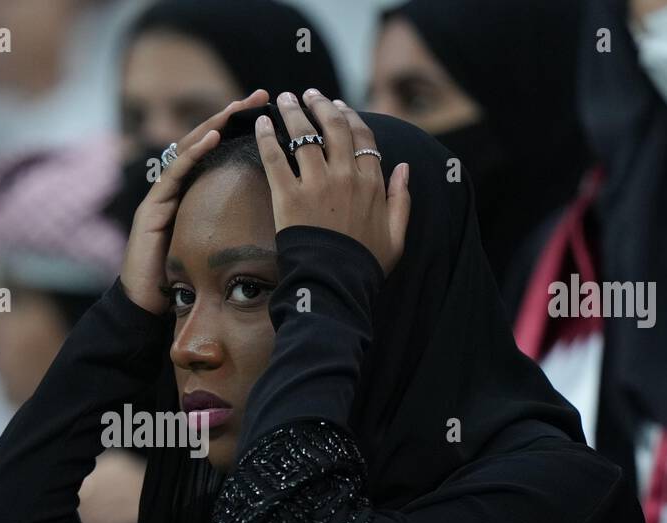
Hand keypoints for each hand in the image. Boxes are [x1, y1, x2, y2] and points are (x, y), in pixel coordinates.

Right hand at [119, 88, 269, 313]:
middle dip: (231, 116)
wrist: (146, 305)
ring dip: (214, 125)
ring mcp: (161, 195)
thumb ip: (234, 229)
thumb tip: (274, 221)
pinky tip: (212, 136)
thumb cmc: (181, 282)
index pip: (217, 153)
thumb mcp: (215, 248)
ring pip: (188, 149)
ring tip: (237, 107)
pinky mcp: (153, 207)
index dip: (239, 130)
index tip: (266, 111)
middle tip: (258, 95)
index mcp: (191, 195)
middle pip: (204, 141)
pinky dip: (193, 152)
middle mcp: (175, 189)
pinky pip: (174, 173)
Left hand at [255, 89, 409, 275]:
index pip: (363, 137)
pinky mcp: (289, 196)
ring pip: (304, 134)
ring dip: (292, 112)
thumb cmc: (365, 265)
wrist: (336, 285)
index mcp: (372, 183)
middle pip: (334, 127)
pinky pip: (276, 157)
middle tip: (308, 94)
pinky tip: (262, 123)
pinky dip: (267, 137)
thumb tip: (404, 168)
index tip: (339, 107)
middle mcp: (346, 176)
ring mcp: (317, 184)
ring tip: (284, 99)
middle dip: (320, 105)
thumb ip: (402, 199)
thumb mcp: (396, 235)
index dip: (350, 117)